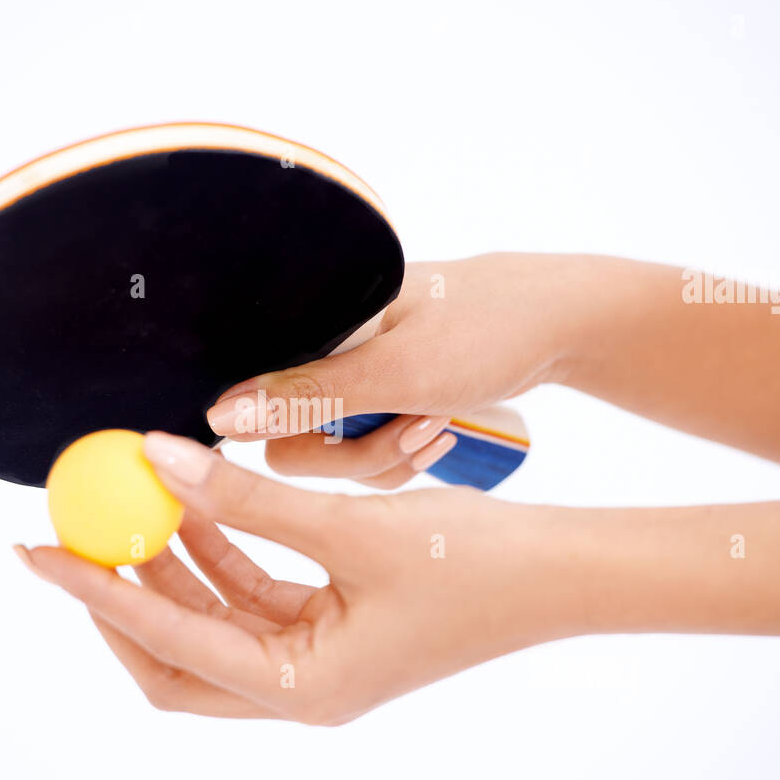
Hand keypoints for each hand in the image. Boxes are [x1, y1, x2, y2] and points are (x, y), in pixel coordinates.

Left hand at [15, 432, 580, 724]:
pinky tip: (195, 500)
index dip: (97, 594)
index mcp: (299, 688)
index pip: (168, 643)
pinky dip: (217, 552)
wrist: (561, 573)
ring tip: (130, 501)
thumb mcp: (349, 529)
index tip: (39, 551)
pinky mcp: (332, 625)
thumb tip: (158, 460)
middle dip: (118, 596)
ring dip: (169, 566)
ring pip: (211, 620)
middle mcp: (299, 686)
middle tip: (69, 536)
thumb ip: (246, 500)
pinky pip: (252, 593)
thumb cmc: (473, 566)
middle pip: (175, 654)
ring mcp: (315, 659)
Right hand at [204, 253, 600, 486]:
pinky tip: (440, 429)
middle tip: (411, 427)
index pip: (252, 400)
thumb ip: (305, 396)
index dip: (291, 431)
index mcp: (308, 326)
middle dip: (354, 453)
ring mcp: (351, 377)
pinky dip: (401, 455)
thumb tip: (220, 418)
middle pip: (292, 442)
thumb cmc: (483, 330)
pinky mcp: (378, 399)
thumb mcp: (395, 373)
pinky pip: (365, 455)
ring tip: (437, 423)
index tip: (347, 434)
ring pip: (333, 456)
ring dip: (386, 455)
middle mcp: (318, 350)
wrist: (559, 323)